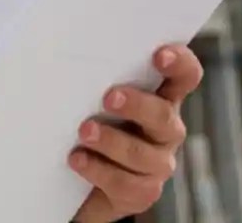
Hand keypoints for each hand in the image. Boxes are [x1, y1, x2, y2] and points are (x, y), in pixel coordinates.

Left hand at [71, 44, 204, 221]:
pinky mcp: (140, 192)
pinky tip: (77, 159)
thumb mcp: (85, 97)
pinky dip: (99, 170)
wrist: (71, 183)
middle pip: (164, 115)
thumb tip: (58, 50)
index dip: (179, 63)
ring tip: (84, 131)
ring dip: (112, 140)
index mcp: (157, 97)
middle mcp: (163, 130)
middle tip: (109, 97)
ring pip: (143, 153)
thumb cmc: (78, 125)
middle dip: (137, 105)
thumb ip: (90, 77)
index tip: (159, 55)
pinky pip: (126, 184)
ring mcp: (156, 163)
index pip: (184, 76)